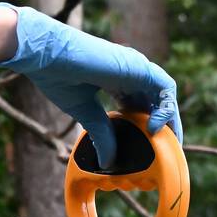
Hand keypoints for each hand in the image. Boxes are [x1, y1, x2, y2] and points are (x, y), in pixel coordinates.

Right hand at [0, 3, 182, 169]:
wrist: (45, 54)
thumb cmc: (57, 76)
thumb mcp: (85, 113)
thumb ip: (101, 134)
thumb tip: (107, 162)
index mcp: (117, 80)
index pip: (142, 105)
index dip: (149, 126)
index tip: (150, 148)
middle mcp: (130, 72)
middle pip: (157, 101)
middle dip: (165, 126)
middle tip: (166, 152)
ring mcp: (136, 67)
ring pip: (165, 95)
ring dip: (171, 119)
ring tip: (168, 144)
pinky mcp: (138, 66)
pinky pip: (165, 87)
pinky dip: (166, 109)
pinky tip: (156, 128)